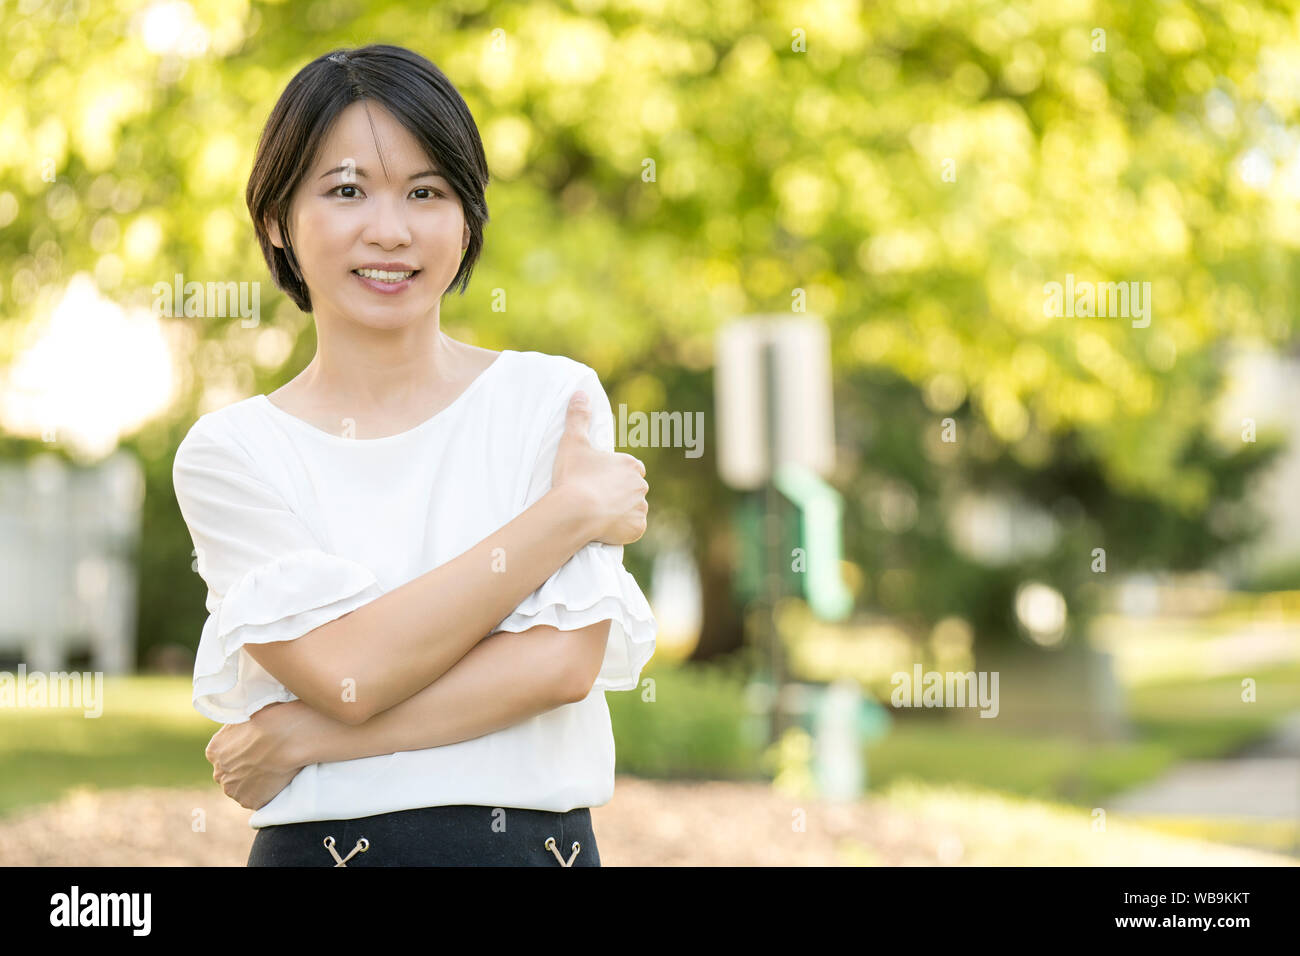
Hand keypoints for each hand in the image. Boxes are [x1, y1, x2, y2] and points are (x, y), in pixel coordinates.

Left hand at [205, 700, 312, 810]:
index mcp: (214, 751)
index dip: (239, 753)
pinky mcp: (252, 802)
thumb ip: (238, 728)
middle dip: (243, 769)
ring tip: (274, 770)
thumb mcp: (247, 715)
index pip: (222, 756)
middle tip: (265, 760)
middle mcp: (219, 773)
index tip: (254, 749)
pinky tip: (278, 779)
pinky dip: (266, 792)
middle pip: (230, 774)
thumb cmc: (272, 719)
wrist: (289, 737)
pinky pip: (258, 799)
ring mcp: (235, 790)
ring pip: (242, 789)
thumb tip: (241, 724)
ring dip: (254, 783)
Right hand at [551, 390, 648, 545]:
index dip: (616, 474)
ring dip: (622, 511)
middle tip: (597, 498)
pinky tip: (606, 528)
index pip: (631, 468)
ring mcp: (640, 508)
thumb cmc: (574, 476)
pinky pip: (633, 528)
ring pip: (634, 509)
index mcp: (630, 465)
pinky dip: (623, 529)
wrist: (575, 512)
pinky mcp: (637, 528)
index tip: (600, 480)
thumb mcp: (573, 442)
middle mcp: (641, 485)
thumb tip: (580, 393)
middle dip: (621, 493)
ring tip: (599, 514)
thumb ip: (578, 417)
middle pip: (634, 489)